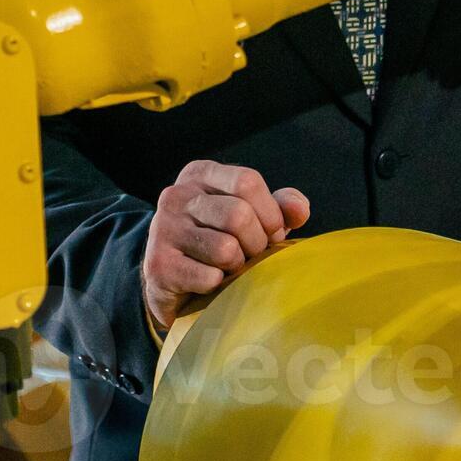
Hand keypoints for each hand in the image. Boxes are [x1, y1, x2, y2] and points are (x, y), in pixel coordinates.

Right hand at [141, 160, 311, 336]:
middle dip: (257, 243)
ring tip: (230, 267)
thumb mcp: (252, 217)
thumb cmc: (221, 241)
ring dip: (238, 266)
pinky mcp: (159, 264)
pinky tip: (210, 282)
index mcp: (200, 174)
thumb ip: (279, 207)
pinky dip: (219, 285)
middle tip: (253, 254)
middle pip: (238, 215)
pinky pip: (210, 277)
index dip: (270, 212)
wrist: (171, 280)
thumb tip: (301, 209)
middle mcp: (176, 195)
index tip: (273, 232)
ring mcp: (164, 229)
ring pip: (226, 249)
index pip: (247, 181)